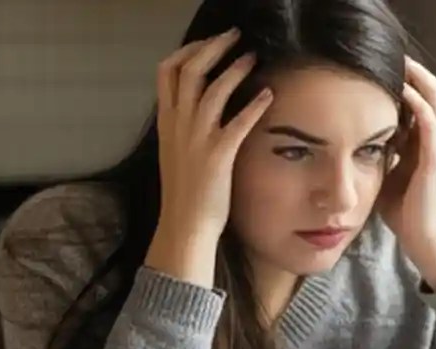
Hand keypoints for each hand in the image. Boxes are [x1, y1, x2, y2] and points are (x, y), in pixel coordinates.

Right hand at [144, 29, 272, 287]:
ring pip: (212, 89)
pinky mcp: (218, 155)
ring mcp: (197, 139)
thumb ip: (183, 129)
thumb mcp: (176, 153)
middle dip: (213, 47)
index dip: (186, 51)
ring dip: (235, 69)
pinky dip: (254, 105)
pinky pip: (237, 122)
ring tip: (253, 57)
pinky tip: (269, 95)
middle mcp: (178, 125)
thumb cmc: (185, 193)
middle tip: (234, 36)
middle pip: (190, 70)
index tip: (206, 44)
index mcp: (166, 123)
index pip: (166, 72)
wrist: (185, 225)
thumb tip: (196, 111)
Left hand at [378, 57, 435, 290]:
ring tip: (399, 62)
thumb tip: (345, 138)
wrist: (418, 235)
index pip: (413, 98)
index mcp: (417, 140)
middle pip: (428, 89)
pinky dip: (417, 104)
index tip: (378, 64)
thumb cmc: (399, 208)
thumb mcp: (380, 172)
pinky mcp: (434, 158)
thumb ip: (371, 152)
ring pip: (433, 98)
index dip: (401, 78)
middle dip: (411, 69)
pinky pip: (430, 123)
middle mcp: (429, 138)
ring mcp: (434, 146)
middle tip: (391, 54)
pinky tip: (402, 91)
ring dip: (417, 77)